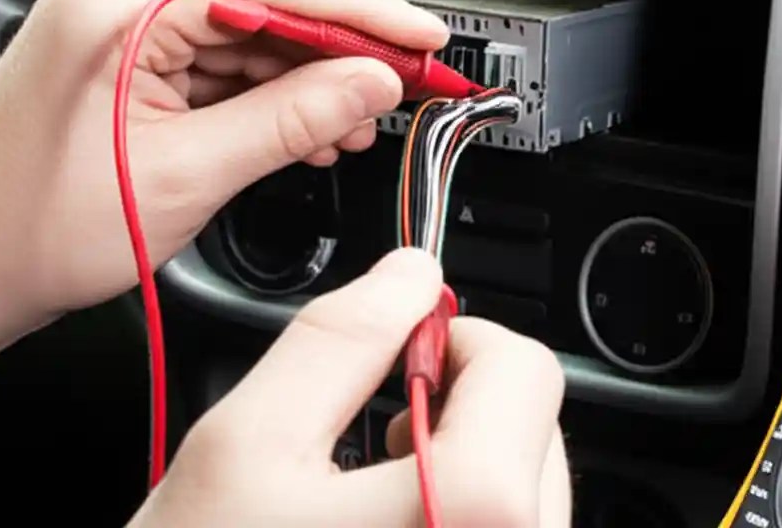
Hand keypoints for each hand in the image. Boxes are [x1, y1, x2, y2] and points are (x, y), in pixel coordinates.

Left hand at [0, 0, 447, 372]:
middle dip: (345, 48)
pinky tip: (311, 130)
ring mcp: (120, 30)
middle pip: (266, 3)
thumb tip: (369, 84)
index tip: (422, 39)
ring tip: (359, 125)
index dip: (363, 11)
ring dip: (313, 79)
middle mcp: (116, 2)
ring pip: (250, 36)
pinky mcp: (126, 62)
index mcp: (118, 9)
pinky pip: (221, 64)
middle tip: (411, 82)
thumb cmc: (33, 229)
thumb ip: (290, 121)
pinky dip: (273, 97)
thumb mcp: (188, 175)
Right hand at [126, 248, 569, 526]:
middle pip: (536, 431)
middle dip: (459, 409)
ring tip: (368, 505)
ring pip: (528, 492)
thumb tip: (409, 278)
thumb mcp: (245, 446)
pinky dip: (464, 519)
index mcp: (476, 513)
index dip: (452, 341)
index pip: (525, 371)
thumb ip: (338, 340)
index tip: (397, 356)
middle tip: (371, 438)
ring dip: (462, 468)